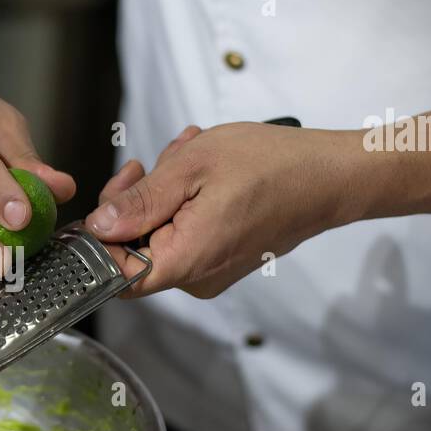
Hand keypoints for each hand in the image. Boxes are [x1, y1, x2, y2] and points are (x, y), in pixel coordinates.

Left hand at [84, 122, 363, 297]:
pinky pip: (186, 231)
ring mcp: (210, 271)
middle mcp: (194, 279)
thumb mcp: (192, 168)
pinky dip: (185, 198)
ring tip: (188, 152)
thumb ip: (140, 201)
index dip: (100, 236)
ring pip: (160, 232)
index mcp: (182, 263)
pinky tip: (202, 168)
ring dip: (164, 190)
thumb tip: (99, 226)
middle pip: (134, 248)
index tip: (113, 194)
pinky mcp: (223, 258)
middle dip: (137, 197)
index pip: (112, 272)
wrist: (331, 177)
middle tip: (155, 159)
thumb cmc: (270, 167)